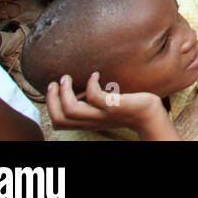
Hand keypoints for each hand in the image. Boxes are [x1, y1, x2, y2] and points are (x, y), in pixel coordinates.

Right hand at [45, 72, 169, 136]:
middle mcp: (91, 121)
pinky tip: (95, 75)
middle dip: (51, 99)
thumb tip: (76, 89)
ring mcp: (102, 114)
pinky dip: (90, 84)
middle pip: (59, 117)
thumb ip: (89, 103)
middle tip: (55, 82)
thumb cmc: (125, 108)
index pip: (58, 122)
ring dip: (65, 92)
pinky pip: (95, 97)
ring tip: (67, 78)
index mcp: (86, 122)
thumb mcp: (102, 109)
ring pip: (72, 110)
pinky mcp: (114, 106)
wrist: (148, 116)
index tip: (52, 88)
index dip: (49, 106)